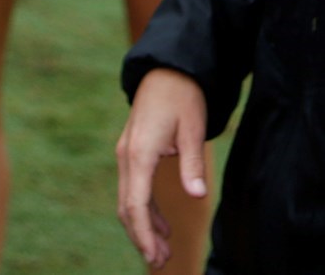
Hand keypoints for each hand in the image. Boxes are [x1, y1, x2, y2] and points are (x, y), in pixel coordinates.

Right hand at [116, 69, 209, 267]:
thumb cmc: (183, 95)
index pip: (135, 204)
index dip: (143, 233)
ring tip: (163, 252)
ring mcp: (127, 155)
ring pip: (129, 201)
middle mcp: (127, 157)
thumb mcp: (192, 128)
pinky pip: (135, 189)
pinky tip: (163, 227)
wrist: (167, 68)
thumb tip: (198, 195)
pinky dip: (146, 210)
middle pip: (128, 208)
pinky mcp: (134, 153)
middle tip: (160, 262)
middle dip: (141, 237)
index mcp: (139, 153)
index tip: (154, 256)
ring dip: (144, 227)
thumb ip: (192, 163)